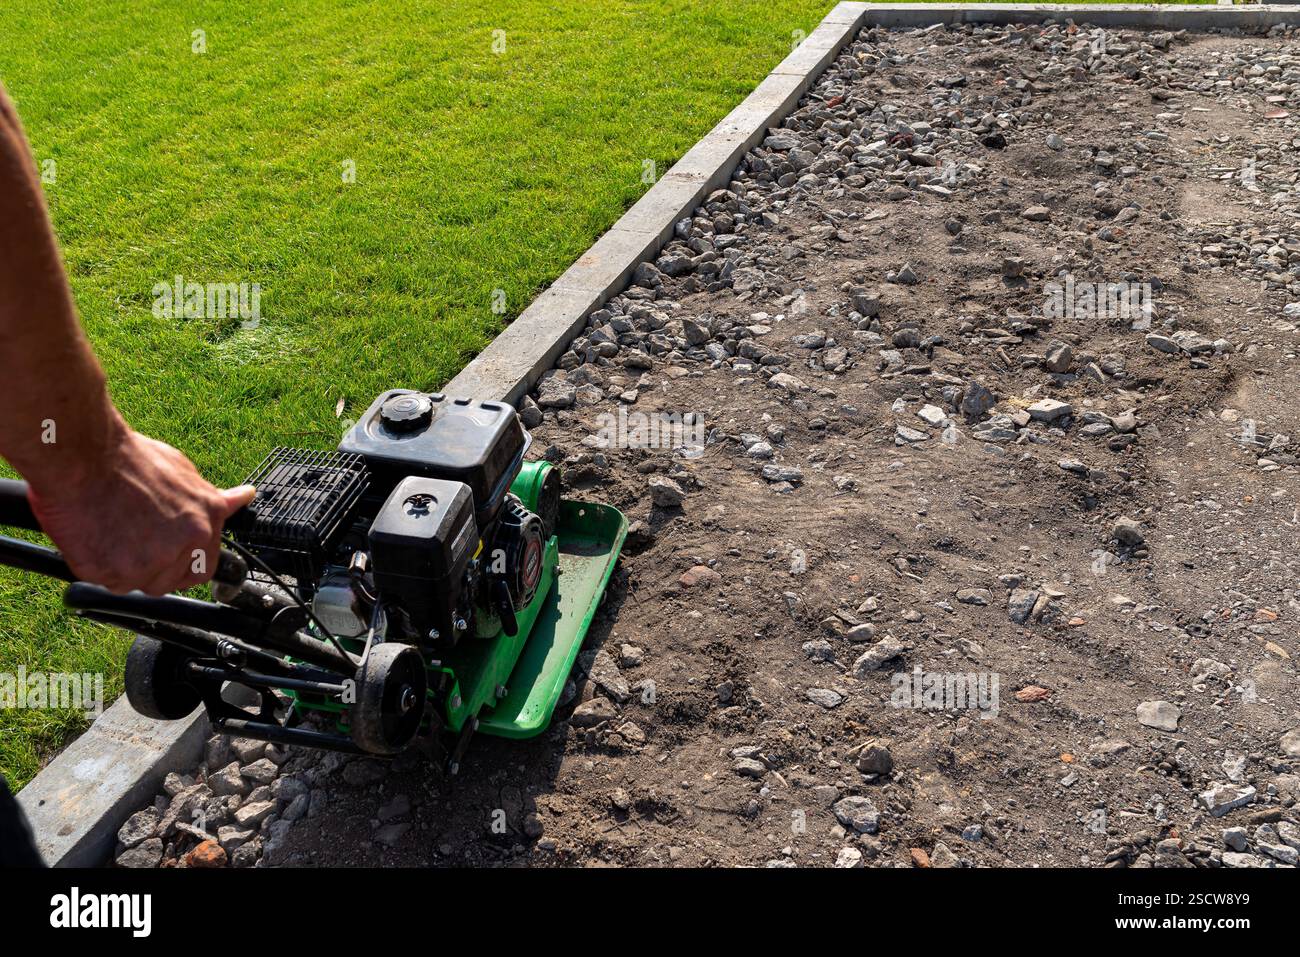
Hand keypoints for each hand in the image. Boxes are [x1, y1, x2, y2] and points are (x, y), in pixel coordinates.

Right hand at [26, 428, 254, 594]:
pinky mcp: (113, 573)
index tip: (165, 555)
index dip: (181, 564)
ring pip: (137, 583)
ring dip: (124, 567)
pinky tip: (96, 536)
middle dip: (151, 568)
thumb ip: (213, 498)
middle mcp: (184, 546)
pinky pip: (106, 581)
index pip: (203, 567)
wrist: (86, 458)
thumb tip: (245, 496)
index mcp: (204, 523)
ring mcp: (149, 563)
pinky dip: (98, 565)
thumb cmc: (131, 461)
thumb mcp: (186, 473)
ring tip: (112, 531)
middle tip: (130, 541)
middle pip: (168, 581)